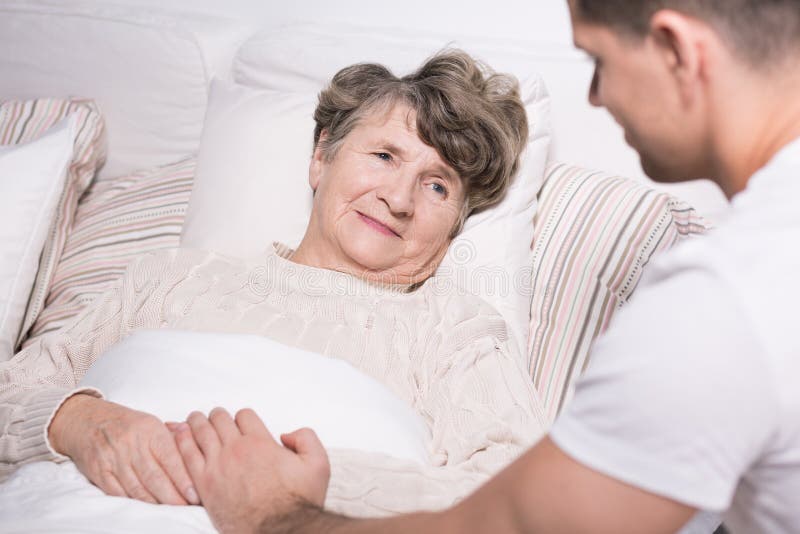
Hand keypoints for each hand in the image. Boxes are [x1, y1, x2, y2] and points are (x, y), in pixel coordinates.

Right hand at [48, 394, 197, 504]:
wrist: (88, 420)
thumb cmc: (128, 424)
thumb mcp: (152, 423)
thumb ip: (174, 437)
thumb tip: (197, 443)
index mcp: (150, 430)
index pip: (170, 458)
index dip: (184, 479)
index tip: (195, 495)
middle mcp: (131, 444)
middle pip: (155, 477)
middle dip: (173, 496)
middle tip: (187, 507)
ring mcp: (113, 459)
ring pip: (137, 488)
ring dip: (156, 503)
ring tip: (172, 511)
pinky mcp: (99, 472)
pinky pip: (118, 492)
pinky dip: (133, 502)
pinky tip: (147, 509)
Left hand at [174, 407, 330, 533]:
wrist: (278, 532)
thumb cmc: (298, 502)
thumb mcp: (319, 464)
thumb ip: (306, 438)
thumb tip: (286, 434)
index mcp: (261, 443)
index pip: (244, 415)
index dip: (242, 416)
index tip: (241, 422)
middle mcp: (236, 450)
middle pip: (219, 419)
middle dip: (218, 415)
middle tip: (214, 416)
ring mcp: (217, 467)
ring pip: (201, 432)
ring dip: (197, 422)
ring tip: (193, 419)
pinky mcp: (204, 485)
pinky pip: (186, 455)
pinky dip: (181, 441)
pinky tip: (179, 435)